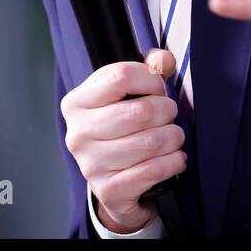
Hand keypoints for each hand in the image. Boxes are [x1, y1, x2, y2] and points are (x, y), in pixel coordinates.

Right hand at [61, 49, 185, 233]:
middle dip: (167, 111)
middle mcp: (78, 133)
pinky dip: (173, 162)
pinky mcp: (109, 190)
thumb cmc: (122, 130)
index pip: (120, 76)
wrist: (114, 183)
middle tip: (169, 115)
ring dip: (173, 138)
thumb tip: (163, 60)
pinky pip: (154, 170)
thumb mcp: (129, 94)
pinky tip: (174, 159)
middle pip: (140, 111)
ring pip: (151, 141)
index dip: (150, 79)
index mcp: (76, 102)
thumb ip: (148, 69)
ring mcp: (91, 164)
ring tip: (172, 137)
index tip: (157, 89)